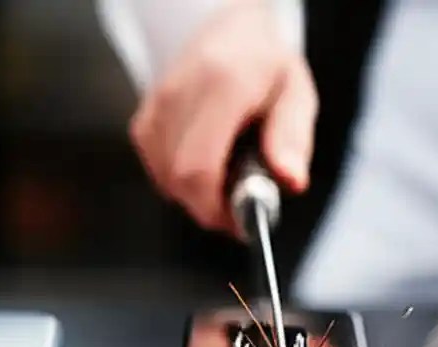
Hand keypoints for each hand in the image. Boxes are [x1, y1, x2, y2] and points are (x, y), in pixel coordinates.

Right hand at [129, 1, 317, 234]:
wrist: (227, 33)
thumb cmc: (264, 65)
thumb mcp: (295, 94)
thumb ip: (292, 139)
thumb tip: (290, 181)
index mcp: (221, 85)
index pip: (198, 168)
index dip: (216, 208)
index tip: (242, 221)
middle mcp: (178, 95)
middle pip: (179, 182)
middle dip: (211, 208)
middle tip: (241, 205)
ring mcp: (154, 107)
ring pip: (166, 182)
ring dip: (199, 194)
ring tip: (229, 173)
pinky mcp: (142, 122)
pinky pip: (158, 173)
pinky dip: (183, 180)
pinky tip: (207, 161)